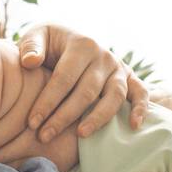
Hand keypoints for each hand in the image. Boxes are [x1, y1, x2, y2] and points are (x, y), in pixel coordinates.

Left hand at [17, 22, 149, 142]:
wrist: (69, 38)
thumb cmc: (49, 43)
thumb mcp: (37, 36)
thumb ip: (31, 46)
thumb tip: (31, 62)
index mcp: (81, 45)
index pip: (64, 78)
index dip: (47, 102)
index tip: (32, 122)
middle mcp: (103, 56)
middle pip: (86, 91)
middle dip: (64, 116)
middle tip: (44, 136)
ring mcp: (118, 68)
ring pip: (114, 96)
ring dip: (98, 118)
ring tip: (81, 135)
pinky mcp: (129, 78)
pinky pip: (141, 92)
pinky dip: (141, 108)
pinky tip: (134, 126)